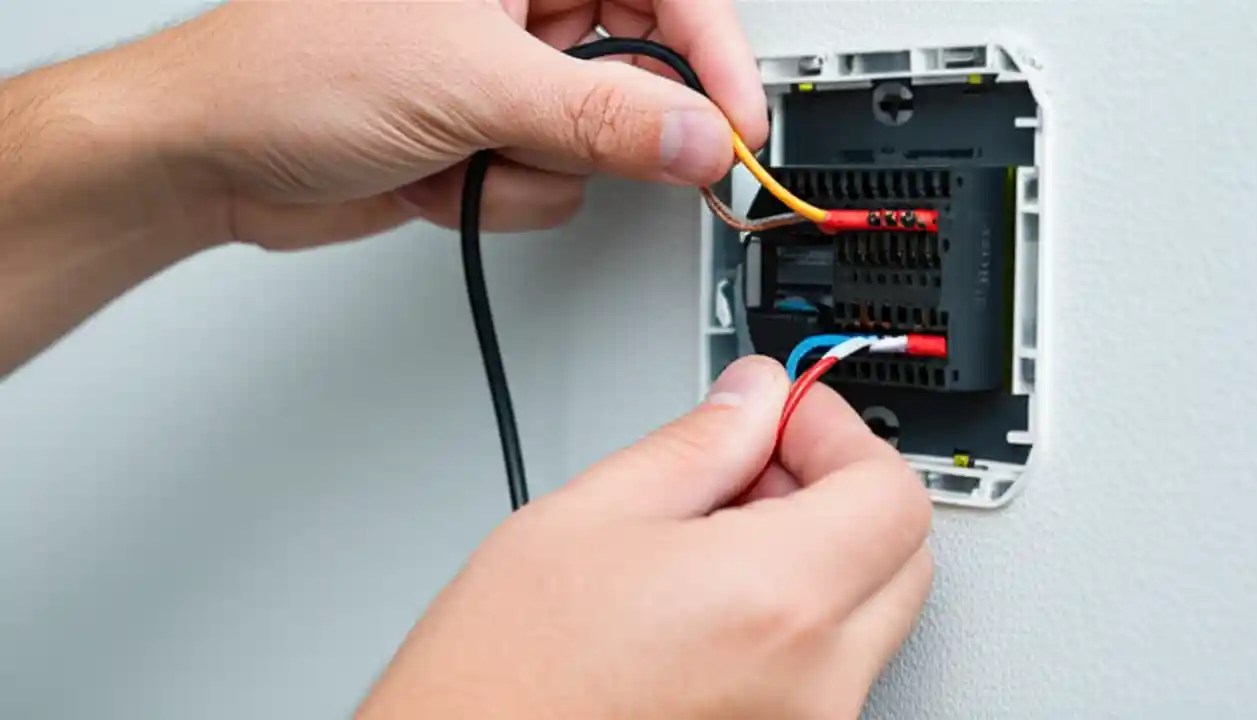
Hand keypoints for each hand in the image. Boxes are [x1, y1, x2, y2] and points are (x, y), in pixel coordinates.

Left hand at [0, 0, 762, 371]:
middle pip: (638, 70)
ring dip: (534, 168)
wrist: (212, 158)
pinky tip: (438, 175)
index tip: (738, 121)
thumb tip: (697, 137)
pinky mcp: (487, 138)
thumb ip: (601, 116)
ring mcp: (504, 78)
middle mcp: (518, 9)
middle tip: (588, 152)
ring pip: (595, 142)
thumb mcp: (469, 83)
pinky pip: (547, 183)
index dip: (712, 52)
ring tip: (460, 149)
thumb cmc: (291, 73)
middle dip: (612, 129)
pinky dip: (500, 196)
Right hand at [358, 357, 932, 718]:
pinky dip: (795, 614)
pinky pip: (829, 666)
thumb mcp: (588, 516)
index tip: (787, 415)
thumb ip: (697, 444)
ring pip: (866, 612)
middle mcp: (813, 682)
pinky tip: (711, 596)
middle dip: (836, 487)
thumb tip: (752, 399)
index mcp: (774, 602)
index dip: (839, 432)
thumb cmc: (499, 678)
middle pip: (898, 553)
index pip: (889, 491)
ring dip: (817, 552)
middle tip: (751, 465)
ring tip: (711, 536)